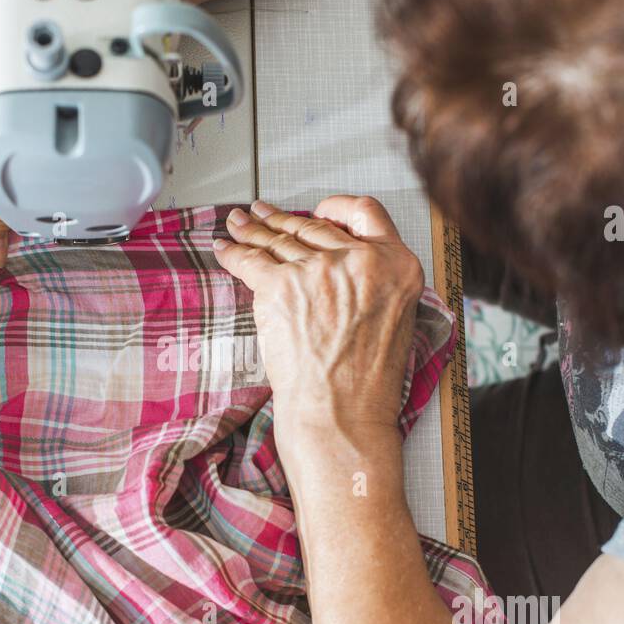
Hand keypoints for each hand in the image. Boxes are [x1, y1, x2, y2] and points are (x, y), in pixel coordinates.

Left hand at [212, 196, 423, 450]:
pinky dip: (233, 253)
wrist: (341, 416)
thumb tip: (340, 266)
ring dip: (253, 230)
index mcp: (397, 265)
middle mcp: (360, 260)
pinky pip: (250, 260)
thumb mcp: (395, 321)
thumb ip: (375, 283)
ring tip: (239, 224)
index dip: (337, 208)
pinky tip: (225, 248)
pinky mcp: (281, 285)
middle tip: (263, 214)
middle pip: (312, 226)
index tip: (319, 210)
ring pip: (279, 240)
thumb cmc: (366, 385)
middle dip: (281, 219)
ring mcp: (319, 270)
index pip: (366, 212)